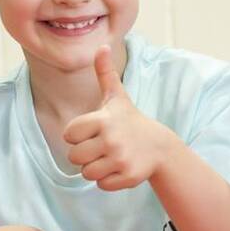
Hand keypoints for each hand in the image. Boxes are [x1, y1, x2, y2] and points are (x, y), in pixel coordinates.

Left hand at [63, 46, 171, 189]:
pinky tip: (119, 169)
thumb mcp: (116, 97)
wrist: (160, 146)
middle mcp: (111, 140)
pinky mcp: (128, 177)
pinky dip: (108, 180)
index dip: (78, 135)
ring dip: (95, 168)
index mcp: (103, 120)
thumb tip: (101, 45)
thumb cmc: (130, 121)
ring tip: (109, 158)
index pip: (69, 135)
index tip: (94, 131)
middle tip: (102, 148)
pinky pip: (102, 185)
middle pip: (74, 157)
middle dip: (85, 154)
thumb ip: (104, 73)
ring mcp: (120, 160)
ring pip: (87, 173)